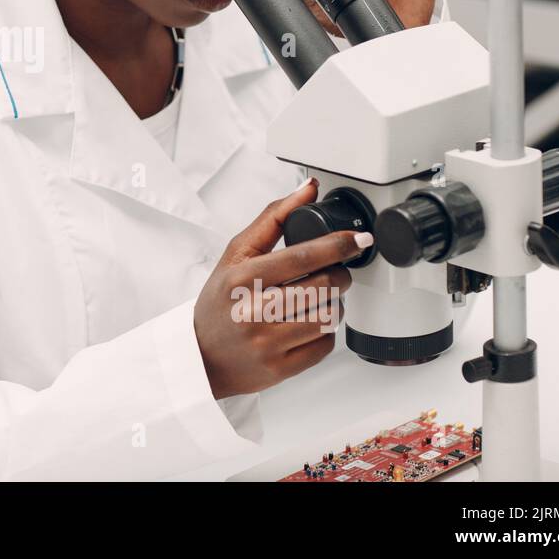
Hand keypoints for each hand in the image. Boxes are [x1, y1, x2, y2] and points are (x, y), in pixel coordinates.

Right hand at [193, 178, 361, 399]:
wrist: (200, 356)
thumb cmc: (220, 302)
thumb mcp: (235, 255)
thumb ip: (272, 219)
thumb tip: (307, 189)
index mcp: (242, 278)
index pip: (302, 257)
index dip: (337, 245)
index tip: (358, 239)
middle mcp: (254, 311)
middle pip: (324, 287)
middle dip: (339, 276)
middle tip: (332, 273)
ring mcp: (268, 343)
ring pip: (329, 316)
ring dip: (332, 304)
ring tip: (315, 300)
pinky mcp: (281, 369)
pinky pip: (325, 346)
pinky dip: (324, 333)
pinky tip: (306, 325)